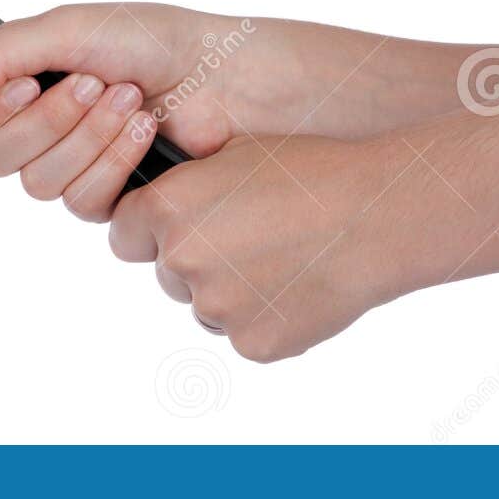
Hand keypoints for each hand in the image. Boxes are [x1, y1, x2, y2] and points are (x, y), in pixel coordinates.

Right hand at [0, 4, 262, 220]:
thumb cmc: (155, 41)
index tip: (20, 86)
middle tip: (90, 83)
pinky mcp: (105, 198)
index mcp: (15, 83)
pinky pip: (81, 201)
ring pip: (37, 183)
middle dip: (47, 119)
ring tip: (129, 99)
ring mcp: (68, 166)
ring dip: (88, 135)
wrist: (224, 76)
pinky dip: (115, 159)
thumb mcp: (68, 28)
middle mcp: (35, 128)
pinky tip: (145, 130)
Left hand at [109, 134, 409, 362]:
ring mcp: (216, 307)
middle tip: (249, 238)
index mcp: (169, 209)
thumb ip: (187, 186)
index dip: (148, 230)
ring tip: (283, 258)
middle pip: (167, 273)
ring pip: (206, 306)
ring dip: (231, 291)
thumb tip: (161, 207)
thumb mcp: (235, 155)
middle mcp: (182, 261)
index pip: (124, 233)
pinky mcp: (253, 343)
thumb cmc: (312, 173)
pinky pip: (244, 333)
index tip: (171, 229)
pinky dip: (266, 316)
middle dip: (196, 261)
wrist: (374, 217)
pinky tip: (299, 285)